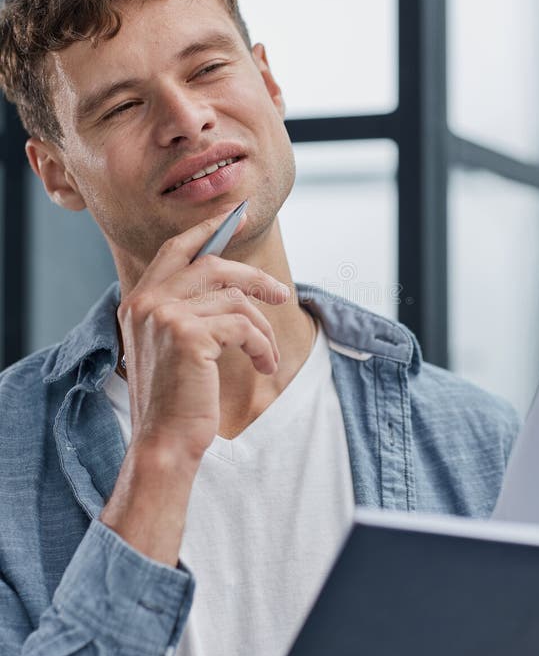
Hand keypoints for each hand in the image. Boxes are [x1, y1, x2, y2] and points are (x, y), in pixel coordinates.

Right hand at [117, 207, 289, 462]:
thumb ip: (188, 309)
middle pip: (214, 266)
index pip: (177, 249)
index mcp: (139, 301)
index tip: (237, 214)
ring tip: (268, 356)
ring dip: (262, 329)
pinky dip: (262, 346)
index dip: (209, 228)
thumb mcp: (174, 345)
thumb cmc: (176, 399)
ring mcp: (165, 315)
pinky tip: (265, 366)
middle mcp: (146, 302)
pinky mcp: (188, 334)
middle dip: (254, 278)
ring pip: (236, 301)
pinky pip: (244, 326)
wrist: (164, 442)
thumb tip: (233, 284)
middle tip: (282, 294)